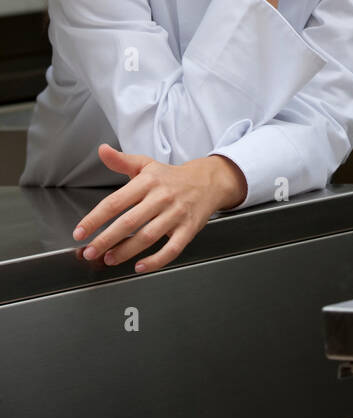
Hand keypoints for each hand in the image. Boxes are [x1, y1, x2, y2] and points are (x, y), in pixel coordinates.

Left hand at [72, 144, 246, 273]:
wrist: (208, 181)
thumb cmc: (171, 177)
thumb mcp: (146, 164)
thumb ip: (121, 161)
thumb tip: (102, 150)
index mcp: (148, 181)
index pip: (116, 201)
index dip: (95, 218)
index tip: (80, 231)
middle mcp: (161, 197)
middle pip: (129, 221)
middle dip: (106, 239)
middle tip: (90, 251)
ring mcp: (176, 214)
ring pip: (148, 237)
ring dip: (126, 251)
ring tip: (109, 258)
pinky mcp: (189, 229)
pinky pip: (172, 249)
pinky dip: (156, 261)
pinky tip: (140, 266)